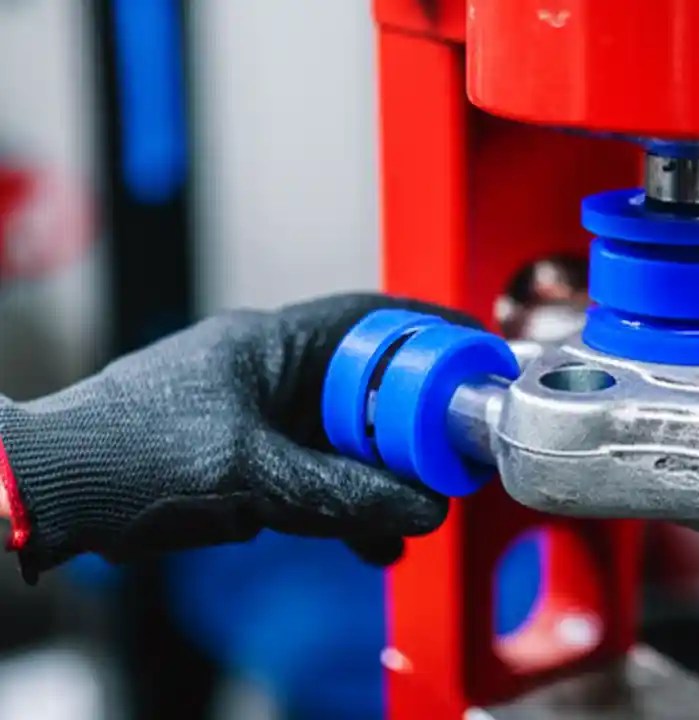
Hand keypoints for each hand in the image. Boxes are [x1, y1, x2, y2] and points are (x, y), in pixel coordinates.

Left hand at [0, 293, 476, 580]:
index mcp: (273, 343)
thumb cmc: (131, 458)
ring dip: (374, 476)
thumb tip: (425, 508)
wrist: (50, 493)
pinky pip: (310, 469)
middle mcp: (267, 368)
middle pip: (365, 385)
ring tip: (402, 518)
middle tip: (447, 458)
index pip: (374, 320)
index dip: (433, 334)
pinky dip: (339, 500)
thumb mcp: (255, 477)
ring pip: (339, 434)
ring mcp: (252, 410)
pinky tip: (359, 538)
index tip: (478, 354)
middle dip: (409, 427)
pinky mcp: (239, 452)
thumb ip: (344, 495)